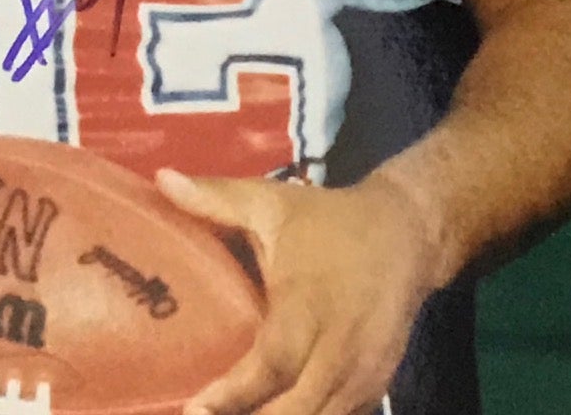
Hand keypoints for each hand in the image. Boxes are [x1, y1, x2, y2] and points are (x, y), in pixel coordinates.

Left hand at [155, 168, 429, 414]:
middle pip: (297, 409)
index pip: (272, 361)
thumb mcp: (273, 202)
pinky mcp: (375, 388)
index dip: (234, 394)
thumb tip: (160, 179)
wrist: (409, 234)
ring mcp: (362, 374)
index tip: (194, 410)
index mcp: (308, 303)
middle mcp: (338, 348)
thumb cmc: (329, 220)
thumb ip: (215, 198)